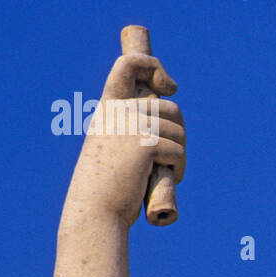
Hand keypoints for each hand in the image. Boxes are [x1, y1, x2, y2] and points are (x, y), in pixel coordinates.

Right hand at [67, 53, 184, 227]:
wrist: (96, 211)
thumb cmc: (108, 185)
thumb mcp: (116, 147)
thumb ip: (133, 127)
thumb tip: (170, 114)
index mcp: (107, 108)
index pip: (128, 65)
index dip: (153, 67)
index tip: (169, 87)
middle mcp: (118, 111)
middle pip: (171, 108)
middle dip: (178, 133)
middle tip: (169, 157)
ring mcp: (131, 125)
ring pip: (178, 131)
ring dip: (179, 154)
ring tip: (162, 171)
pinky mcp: (146, 143)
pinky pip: (178, 151)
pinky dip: (179, 168)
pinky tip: (165, 179)